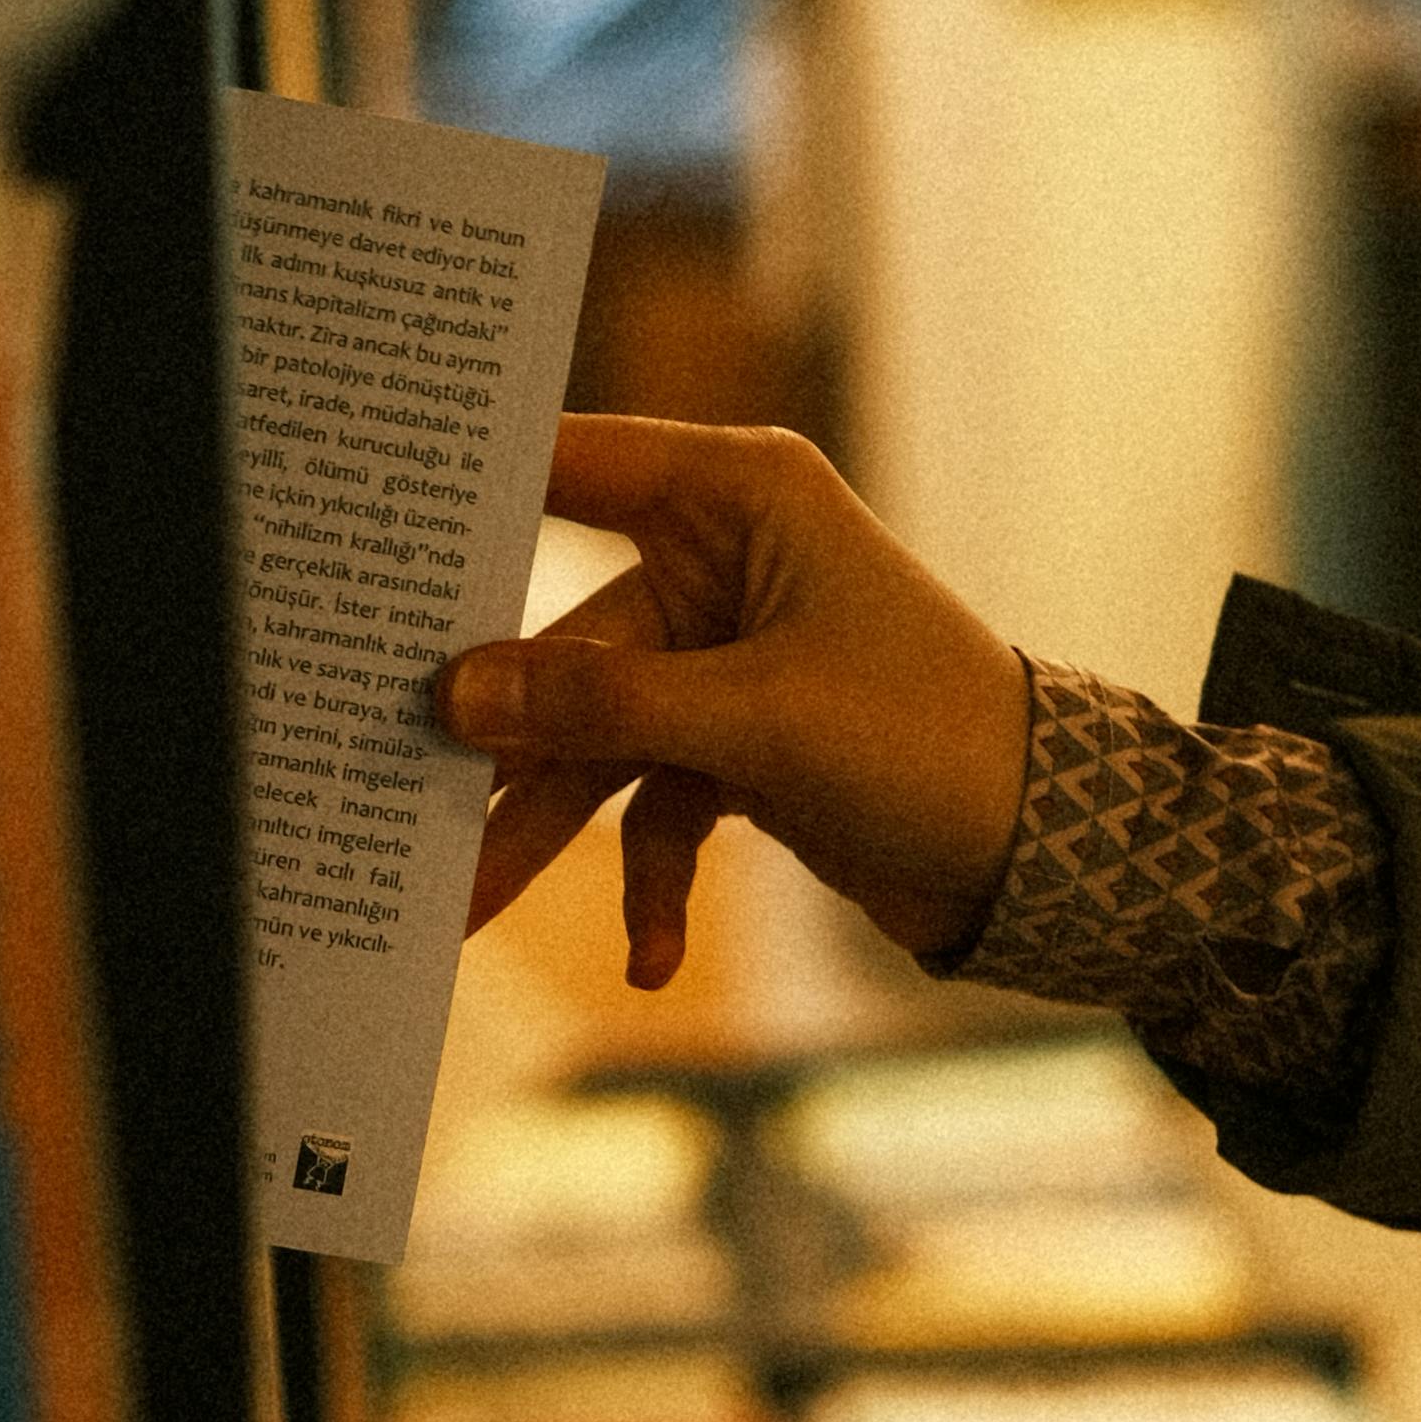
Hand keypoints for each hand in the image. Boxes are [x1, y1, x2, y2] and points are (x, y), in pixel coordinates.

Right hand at [437, 417, 1033, 989]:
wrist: (1046, 851)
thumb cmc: (927, 739)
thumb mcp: (755, 721)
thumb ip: (600, 704)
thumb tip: (460, 691)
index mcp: (738, 496)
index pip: (574, 463)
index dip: (475, 489)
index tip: (374, 526)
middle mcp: (723, 563)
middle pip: (565, 637)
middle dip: (496, 729)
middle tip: (390, 770)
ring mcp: (727, 660)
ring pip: (597, 736)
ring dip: (544, 825)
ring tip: (459, 906)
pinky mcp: (741, 745)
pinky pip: (658, 807)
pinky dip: (650, 880)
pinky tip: (653, 958)